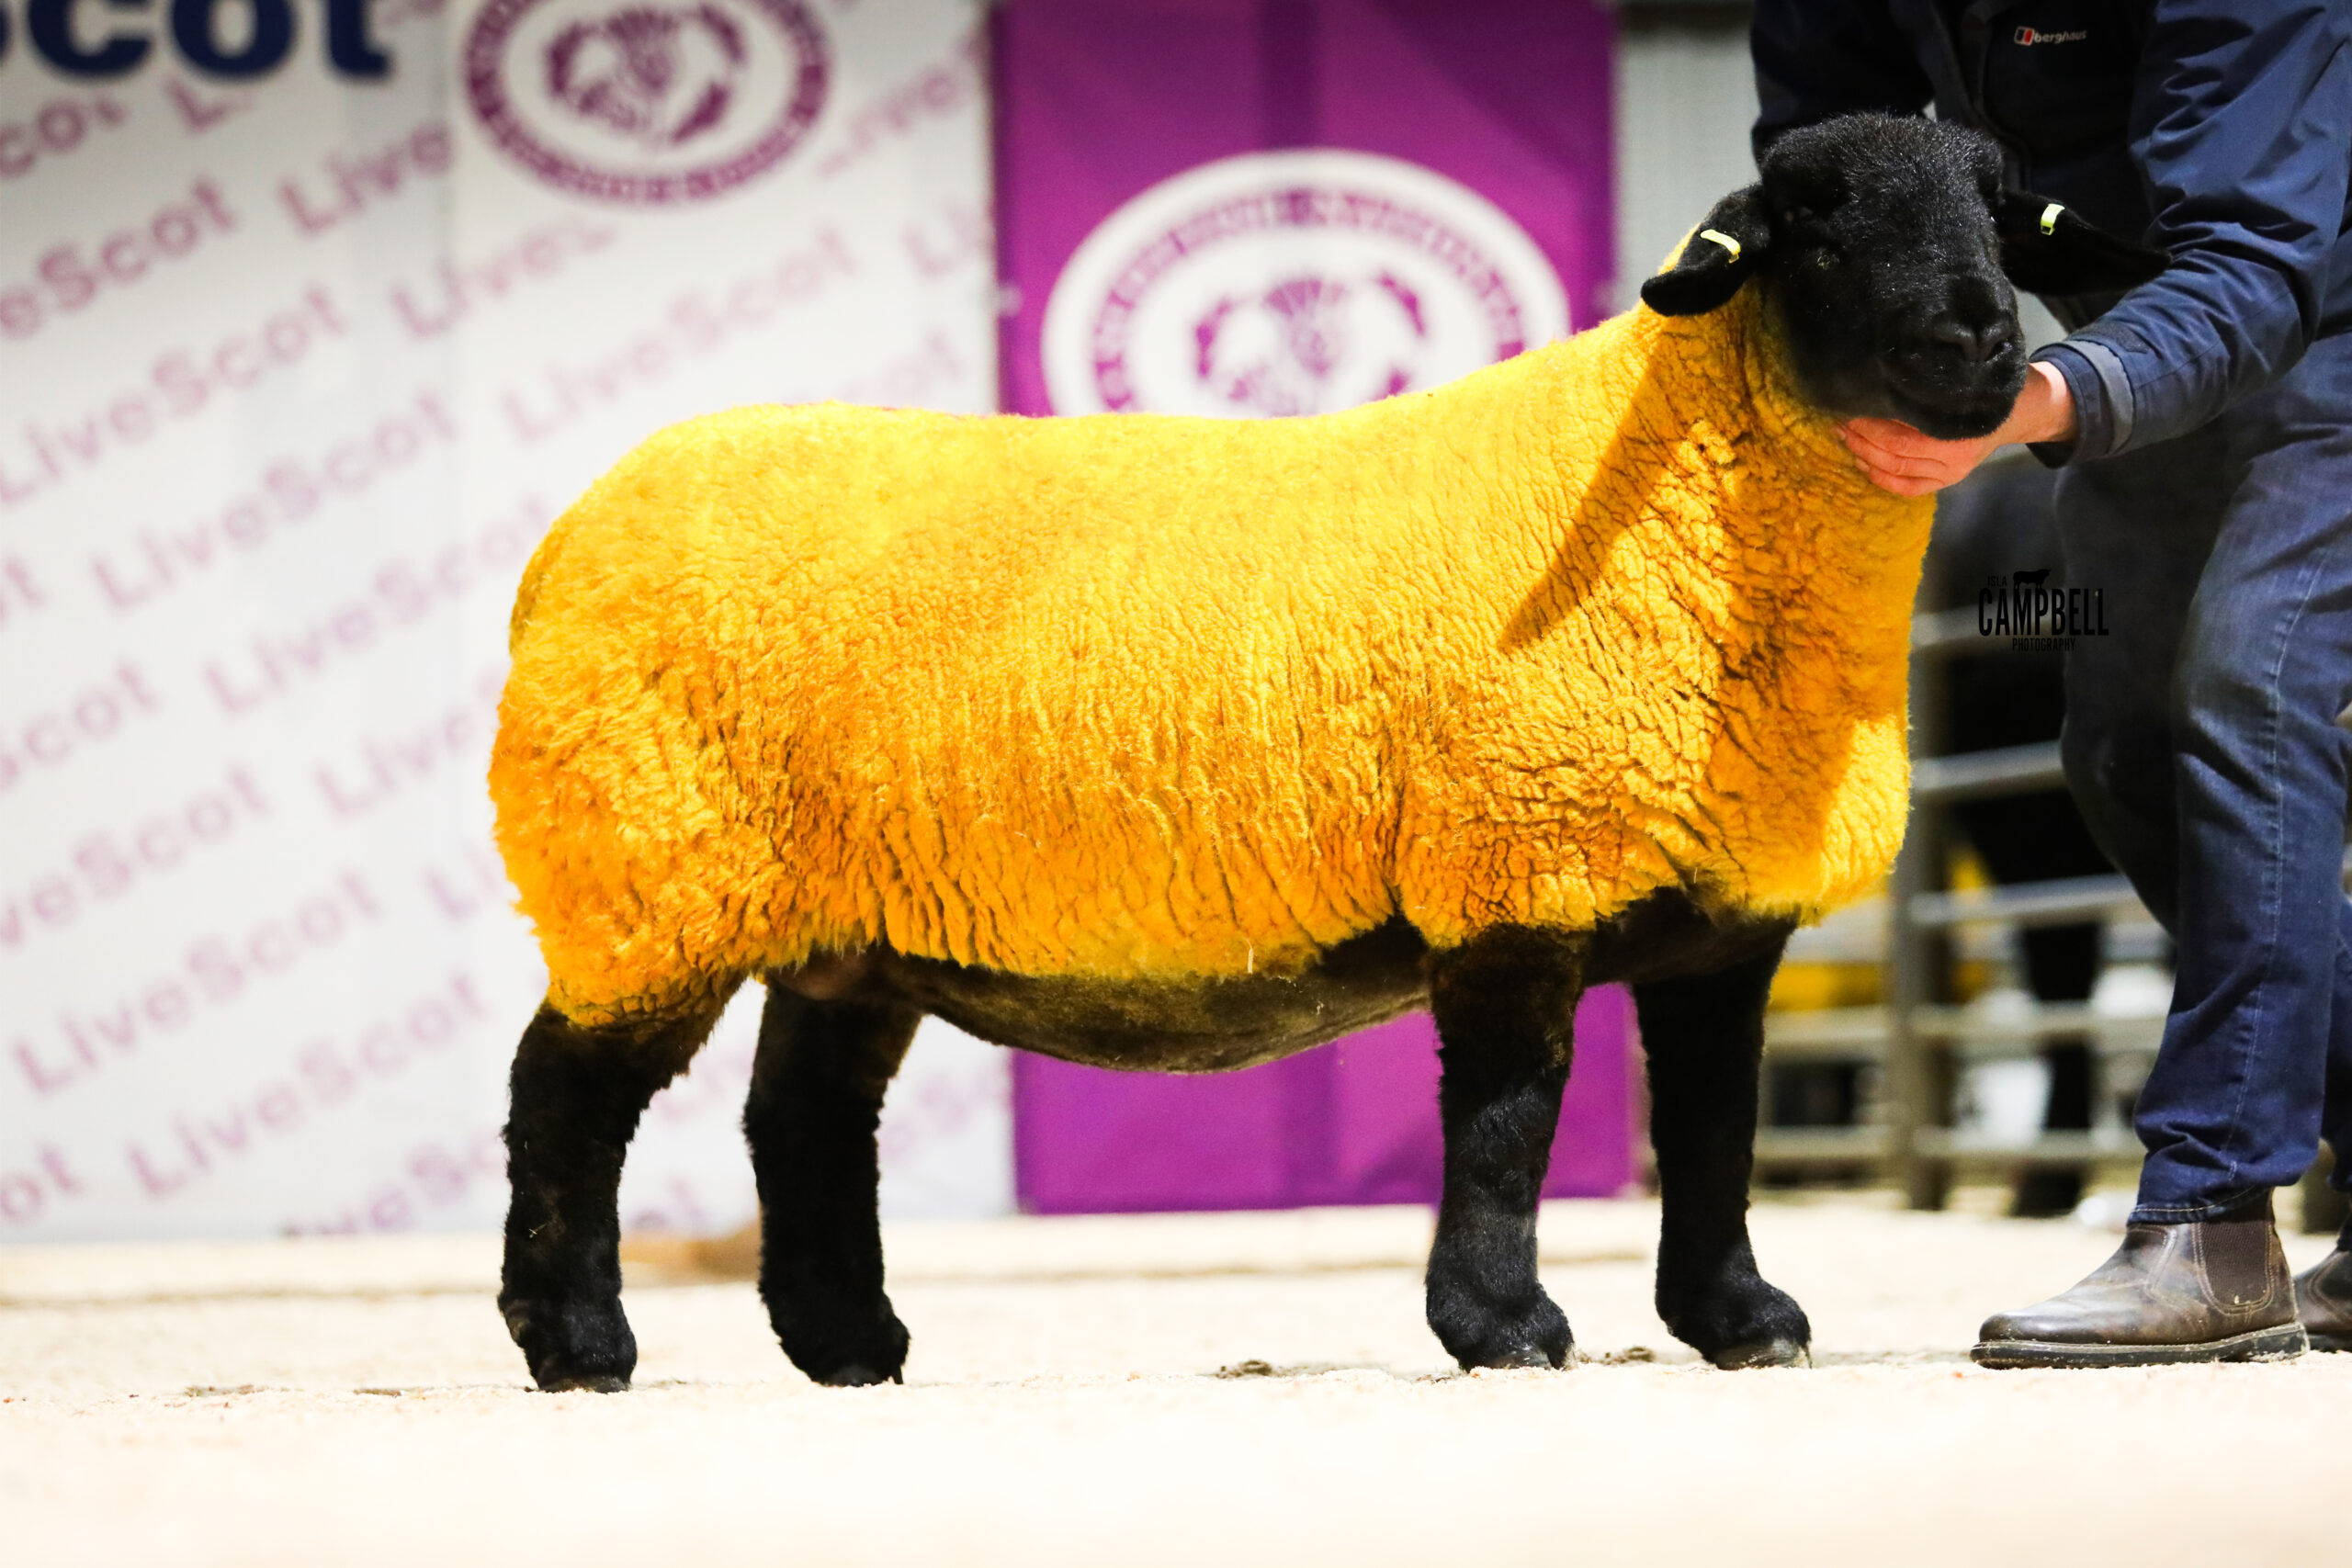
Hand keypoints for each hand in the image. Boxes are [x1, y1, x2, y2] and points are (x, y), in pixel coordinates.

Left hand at [1840, 361, 2076, 495]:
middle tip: (1840, 421)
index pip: (1901, 436)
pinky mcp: (1945, 482)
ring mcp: (1950, 473)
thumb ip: (1923, 390)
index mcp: (1958, 430)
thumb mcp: (1955, 383)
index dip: (1868, 425)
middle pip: (1895, 453)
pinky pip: (1906, 488)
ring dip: (1864, 455)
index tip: (1848, 408)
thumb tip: (1875, 383)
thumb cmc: (1977, 389)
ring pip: (1896, 470)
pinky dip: (1880, 478)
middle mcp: (1955, 457)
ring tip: (1845, 437)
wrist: (2013, 411)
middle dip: (1861, 437)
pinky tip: (1862, 463)